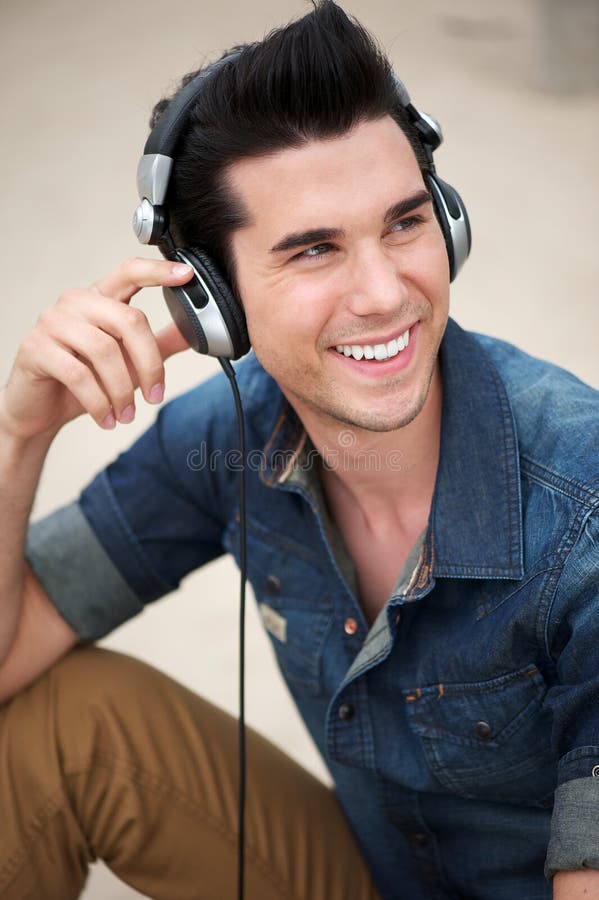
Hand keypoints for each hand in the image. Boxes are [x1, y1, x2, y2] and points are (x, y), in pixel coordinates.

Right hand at [0, 257, 193, 440]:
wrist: (40, 410)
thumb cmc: (84, 379)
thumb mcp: (128, 360)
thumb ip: (158, 343)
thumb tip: (195, 332)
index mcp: (100, 298)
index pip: (130, 273)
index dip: (158, 272)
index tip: (187, 275)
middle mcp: (75, 302)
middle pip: (128, 320)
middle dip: (150, 364)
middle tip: (156, 396)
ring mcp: (52, 322)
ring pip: (104, 350)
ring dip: (123, 390)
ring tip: (127, 414)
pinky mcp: (36, 348)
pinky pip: (78, 374)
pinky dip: (99, 402)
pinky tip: (107, 418)